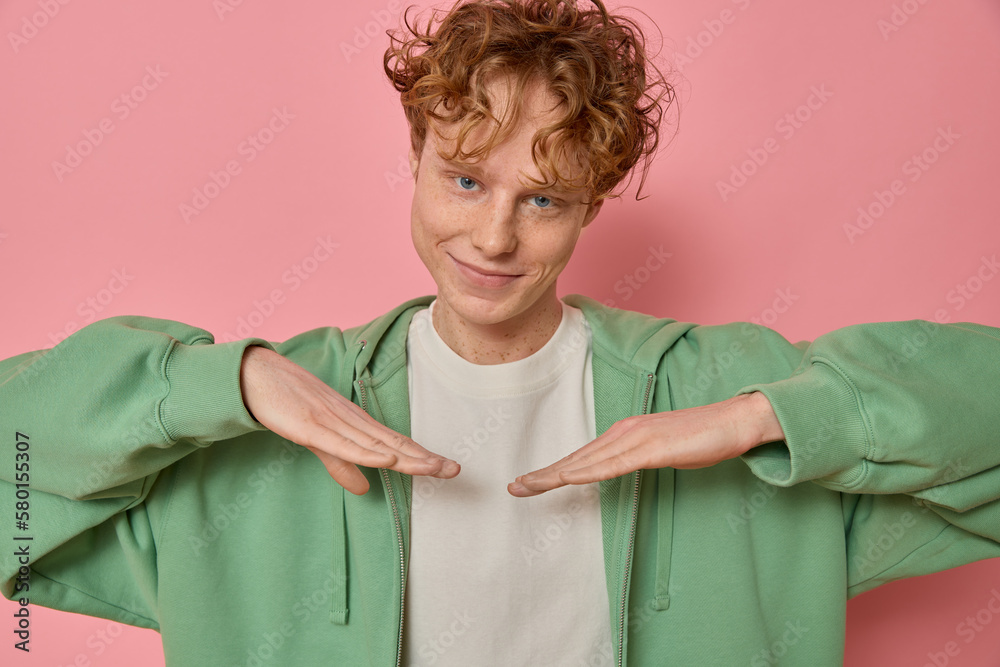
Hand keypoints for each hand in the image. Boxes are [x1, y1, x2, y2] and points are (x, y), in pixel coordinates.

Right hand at [239, 345, 459, 494]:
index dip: (421, 456)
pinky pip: (343, 444)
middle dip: (425, 458)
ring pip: (376, 444)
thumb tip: (364, 490)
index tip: (447, 468)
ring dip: (407, 457)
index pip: (396, 442)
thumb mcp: (318, 441)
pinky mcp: (312, 427)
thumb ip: (340, 464)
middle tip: (455, 470)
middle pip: (394, 442)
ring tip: (434, 468)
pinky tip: (388, 460)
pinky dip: (368, 453)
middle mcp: (351, 421)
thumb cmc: (288, 403)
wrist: (256, 375)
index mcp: (355, 423)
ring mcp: (333, 422)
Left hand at [507, 392, 782, 496]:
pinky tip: (570, 479)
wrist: (733, 420)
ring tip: (528, 486)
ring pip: (588, 462)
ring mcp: (636, 438)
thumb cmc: (700, 438)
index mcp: (624, 434)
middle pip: (576, 459)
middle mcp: (623, 432)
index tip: (529, 482)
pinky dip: (589, 472)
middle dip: (543, 475)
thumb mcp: (662, 452)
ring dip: (556, 475)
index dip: (553, 470)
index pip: (582, 457)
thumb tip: (621, 470)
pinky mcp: (652, 447)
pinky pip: (615, 464)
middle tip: (514, 488)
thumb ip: (638, 460)